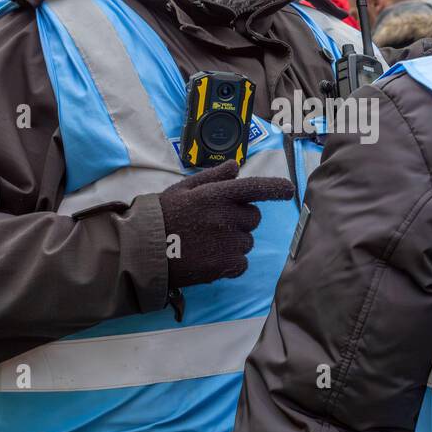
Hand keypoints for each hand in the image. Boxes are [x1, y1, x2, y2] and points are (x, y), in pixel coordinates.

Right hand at [158, 160, 294, 289]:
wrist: (143, 250)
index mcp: (217, 194)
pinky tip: (210, 258)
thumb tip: (235, 167)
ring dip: (234, 241)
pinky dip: (231, 263)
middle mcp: (226, 216)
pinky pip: (242, 263)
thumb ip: (213, 177)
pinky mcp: (223, 265)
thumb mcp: (184, 189)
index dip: (275, 188)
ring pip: (247, 241)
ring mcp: (226, 242)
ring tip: (206, 242)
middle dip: (240, 219)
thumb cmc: (162, 216)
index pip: (255, 187)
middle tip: (215, 223)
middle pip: (253, 218)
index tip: (289, 190)